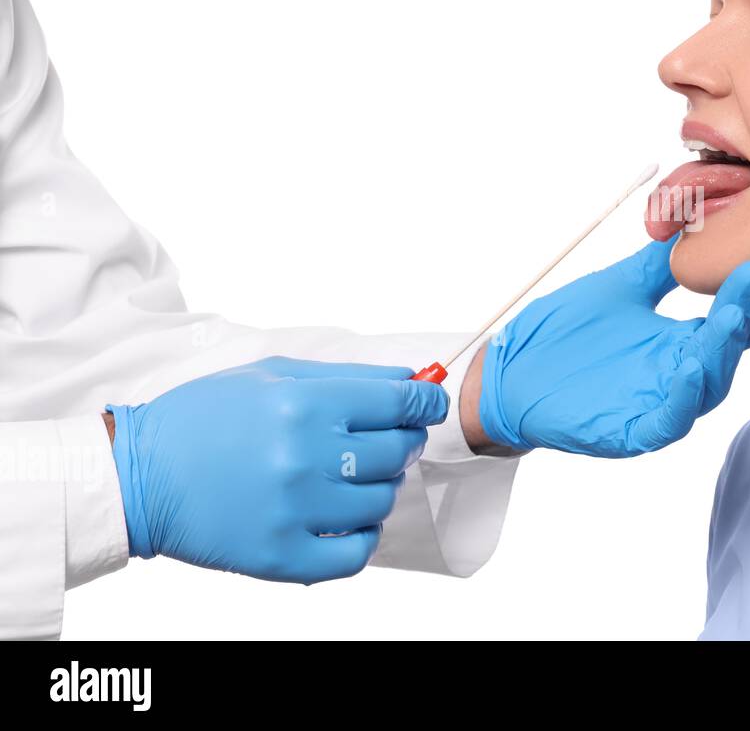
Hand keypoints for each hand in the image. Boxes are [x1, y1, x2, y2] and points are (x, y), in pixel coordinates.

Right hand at [108, 356, 446, 583]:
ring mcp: (293, 510)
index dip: (425, 402)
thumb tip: (411, 379)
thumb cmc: (207, 417)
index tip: (429, 404)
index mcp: (302, 404)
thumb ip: (348, 376)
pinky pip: (356, 555)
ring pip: (381, 502)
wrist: (139, 475)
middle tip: (388, 440)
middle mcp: (302, 456)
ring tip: (352, 478)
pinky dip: (362, 538)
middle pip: (397, 452)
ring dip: (379, 488)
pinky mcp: (280, 556)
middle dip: (403, 442)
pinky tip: (345, 520)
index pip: (398, 402)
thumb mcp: (272, 374)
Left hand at [476, 236, 749, 456]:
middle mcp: (677, 376)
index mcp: (681, 344)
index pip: (732, 324)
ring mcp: (656, 406)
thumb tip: (695, 221)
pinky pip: (666, 421)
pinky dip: (683, 398)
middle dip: (748, 318)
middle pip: (727, 352)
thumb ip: (660, 264)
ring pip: (705, 387)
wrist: (509, 373)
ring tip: (732, 316)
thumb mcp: (619, 287)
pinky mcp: (630, 432)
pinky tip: (690, 367)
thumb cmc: (563, 334)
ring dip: (722, 352)